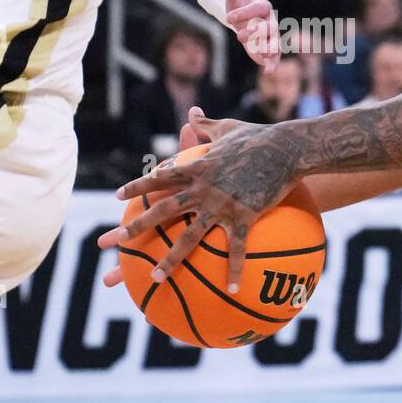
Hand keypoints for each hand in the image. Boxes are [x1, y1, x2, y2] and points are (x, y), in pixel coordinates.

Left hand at [98, 115, 296, 293]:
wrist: (287, 148)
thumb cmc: (259, 136)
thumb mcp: (227, 127)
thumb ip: (205, 125)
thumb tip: (192, 112)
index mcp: (197, 168)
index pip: (159, 178)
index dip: (137, 186)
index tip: (117, 195)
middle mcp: (202, 188)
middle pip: (162, 211)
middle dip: (136, 227)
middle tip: (115, 242)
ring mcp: (221, 204)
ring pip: (189, 236)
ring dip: (170, 259)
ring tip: (154, 278)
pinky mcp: (244, 215)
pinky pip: (235, 248)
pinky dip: (233, 270)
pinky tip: (230, 290)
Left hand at [224, 0, 278, 71]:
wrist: (245, 13)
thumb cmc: (240, 0)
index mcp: (262, 6)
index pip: (257, 8)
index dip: (244, 12)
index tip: (228, 17)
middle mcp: (269, 21)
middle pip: (268, 27)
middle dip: (257, 32)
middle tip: (241, 36)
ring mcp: (268, 36)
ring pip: (273, 43)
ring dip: (271, 50)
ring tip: (267, 59)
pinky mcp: (265, 48)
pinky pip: (271, 55)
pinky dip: (271, 63)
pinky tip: (268, 71)